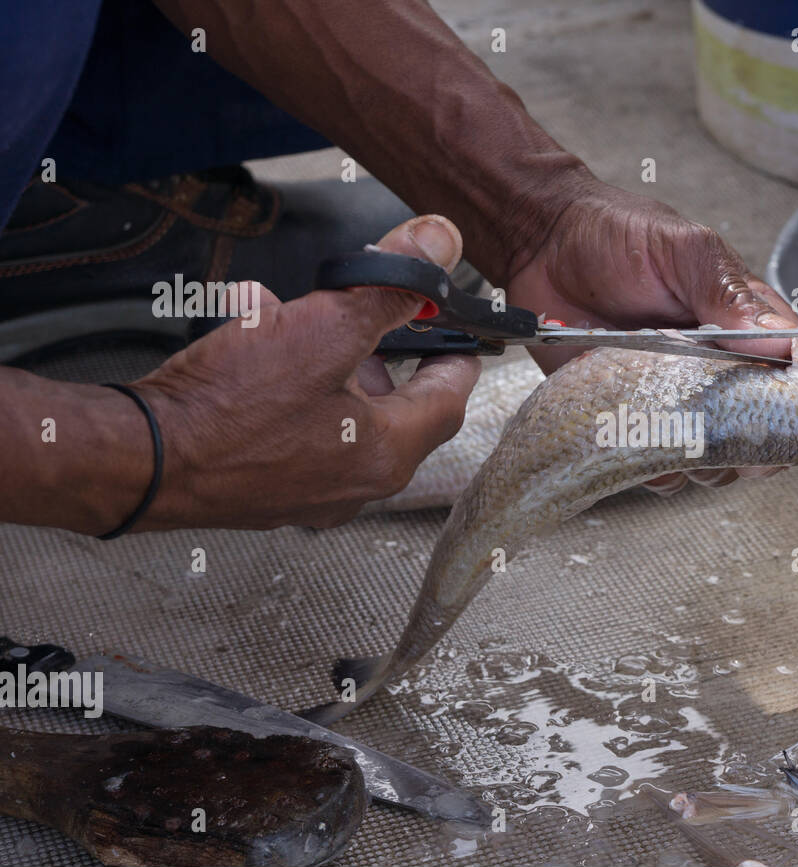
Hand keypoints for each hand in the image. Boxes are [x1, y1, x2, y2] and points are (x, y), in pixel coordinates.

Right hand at [130, 215, 480, 529]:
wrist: (140, 459)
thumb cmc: (229, 407)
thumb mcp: (322, 328)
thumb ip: (388, 286)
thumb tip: (439, 243)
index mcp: (388, 453)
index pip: (450, 399)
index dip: (457, 354)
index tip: (457, 331)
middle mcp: (358, 484)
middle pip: (395, 407)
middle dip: (377, 351)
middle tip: (370, 318)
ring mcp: (312, 492)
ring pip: (340, 413)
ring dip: (322, 359)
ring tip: (289, 317)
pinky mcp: (267, 488)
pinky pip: (295, 427)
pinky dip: (284, 384)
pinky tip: (249, 341)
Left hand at [507, 182, 797, 493]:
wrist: (542, 245)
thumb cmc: (619, 234)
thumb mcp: (686, 252)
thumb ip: (731, 295)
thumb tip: (784, 340)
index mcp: (745, 324)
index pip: (794, 372)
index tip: (790, 417)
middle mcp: (718, 368)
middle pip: (758, 427)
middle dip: (750, 442)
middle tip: (724, 433)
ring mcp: (676, 397)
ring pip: (712, 454)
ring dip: (703, 459)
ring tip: (676, 434)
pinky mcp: (632, 416)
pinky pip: (657, 462)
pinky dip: (654, 466)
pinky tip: (640, 444)